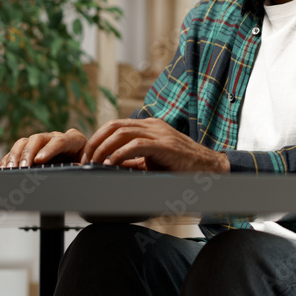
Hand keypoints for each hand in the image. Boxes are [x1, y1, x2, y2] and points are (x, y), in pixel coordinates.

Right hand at [0, 129, 87, 167]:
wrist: (82, 164)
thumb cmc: (86, 164)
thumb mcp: (88, 165)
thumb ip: (82, 166)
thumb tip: (77, 168)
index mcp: (73, 139)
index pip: (60, 141)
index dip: (49, 150)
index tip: (39, 160)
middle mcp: (55, 137)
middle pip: (38, 139)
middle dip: (29, 153)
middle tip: (24, 167)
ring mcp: (41, 143)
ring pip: (25, 142)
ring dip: (16, 155)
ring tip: (11, 169)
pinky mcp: (30, 150)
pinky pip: (16, 151)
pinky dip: (8, 159)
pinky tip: (4, 169)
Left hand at [81, 118, 229, 172]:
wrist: (210, 169)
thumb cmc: (182, 168)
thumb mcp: (152, 162)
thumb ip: (133, 161)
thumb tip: (109, 166)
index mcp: (149, 127)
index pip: (115, 125)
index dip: (97, 138)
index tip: (86, 155)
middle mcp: (153, 126)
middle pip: (114, 126)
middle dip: (95, 142)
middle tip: (85, 159)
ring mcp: (160, 133)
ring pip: (122, 132)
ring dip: (103, 148)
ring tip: (94, 162)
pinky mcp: (165, 145)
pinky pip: (136, 145)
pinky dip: (120, 154)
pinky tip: (112, 163)